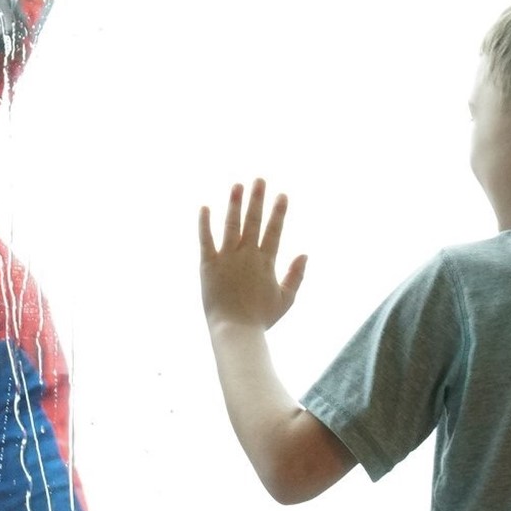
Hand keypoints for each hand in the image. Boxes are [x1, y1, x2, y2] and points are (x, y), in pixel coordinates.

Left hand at [198, 178, 306, 330]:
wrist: (235, 331)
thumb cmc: (261, 319)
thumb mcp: (285, 300)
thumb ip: (296, 275)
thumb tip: (305, 254)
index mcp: (266, 262)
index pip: (274, 231)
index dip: (279, 212)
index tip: (282, 195)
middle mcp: (247, 255)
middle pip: (254, 221)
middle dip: (257, 199)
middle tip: (259, 180)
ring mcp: (227, 258)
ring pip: (231, 225)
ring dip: (234, 204)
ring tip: (237, 185)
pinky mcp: (208, 265)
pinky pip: (205, 239)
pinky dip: (204, 223)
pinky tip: (204, 207)